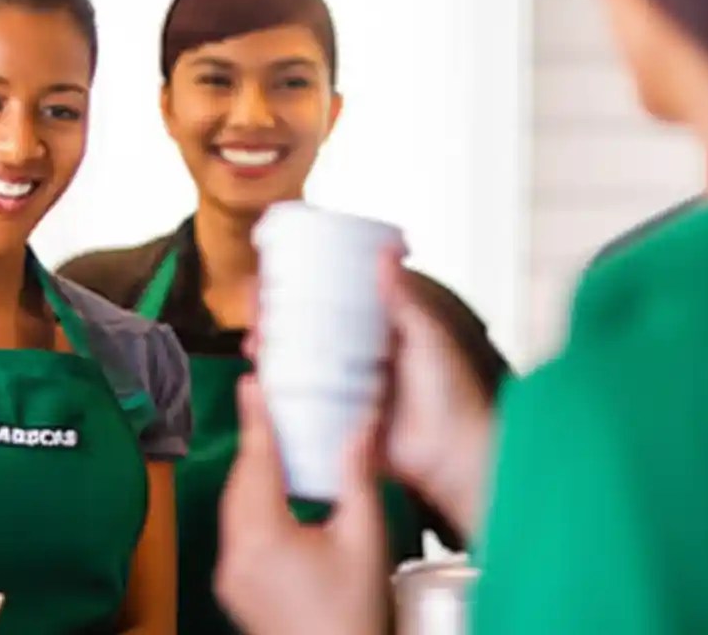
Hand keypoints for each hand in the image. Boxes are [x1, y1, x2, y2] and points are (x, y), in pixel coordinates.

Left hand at [215, 376, 386, 634]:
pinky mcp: (235, 588)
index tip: (251, 383)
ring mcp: (231, 574)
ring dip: (253, 475)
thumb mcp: (366, 540)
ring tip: (274, 446)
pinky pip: (236, 531)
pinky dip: (252, 506)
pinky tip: (274, 497)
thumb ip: (358, 479)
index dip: (256, 418)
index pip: (257, 461)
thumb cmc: (354, 618)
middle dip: (256, 444)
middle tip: (267, 406)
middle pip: (240, 482)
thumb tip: (359, 432)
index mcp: (265, 536)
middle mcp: (237, 554)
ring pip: (234, 506)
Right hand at [242, 245, 493, 533]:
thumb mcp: (426, 337)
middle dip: (274, 319)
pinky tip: (261, 384)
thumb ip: (402, 299)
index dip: (302, 290)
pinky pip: (303, 409)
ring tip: (253, 343)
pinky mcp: (337, 423)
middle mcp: (356, 361)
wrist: (453, 455)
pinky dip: (279, 397)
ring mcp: (344, 393)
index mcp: (378, 334)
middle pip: (305, 334)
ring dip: (270, 355)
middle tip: (254, 307)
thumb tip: (387, 252)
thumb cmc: (452, 395)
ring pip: (298, 369)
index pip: (332, 304)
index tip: (275, 275)